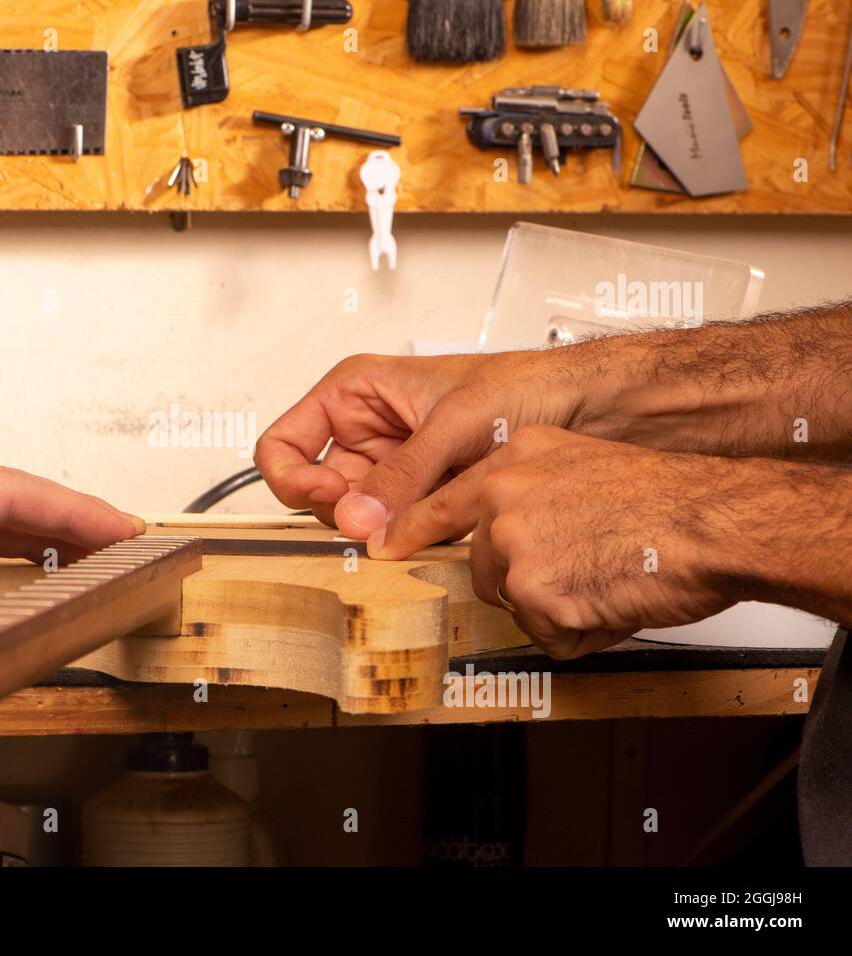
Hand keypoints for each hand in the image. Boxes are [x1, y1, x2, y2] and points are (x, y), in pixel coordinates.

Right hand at [254, 351, 621, 539]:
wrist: (591, 406)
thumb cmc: (528, 381)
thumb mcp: (456, 422)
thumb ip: (404, 474)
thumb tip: (358, 520)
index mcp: (356, 393)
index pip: (284, 443)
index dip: (293, 477)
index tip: (325, 497)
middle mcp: (369, 433)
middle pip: (318, 490)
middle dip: (342, 511)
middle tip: (375, 522)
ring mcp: (397, 471)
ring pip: (358, 518)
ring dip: (380, 530)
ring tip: (420, 522)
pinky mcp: (426, 501)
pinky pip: (397, 532)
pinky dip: (410, 541)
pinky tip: (438, 533)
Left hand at [370, 426, 736, 657]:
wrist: (712, 522)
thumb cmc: (665, 498)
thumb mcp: (582, 464)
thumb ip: (532, 489)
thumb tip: (504, 531)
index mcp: (514, 458)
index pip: (439, 501)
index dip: (409, 531)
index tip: (380, 546)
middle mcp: (505, 495)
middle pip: (483, 566)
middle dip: (528, 581)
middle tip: (583, 566)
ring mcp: (515, 543)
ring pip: (515, 602)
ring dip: (556, 606)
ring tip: (604, 577)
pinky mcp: (534, 590)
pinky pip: (547, 634)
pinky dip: (580, 631)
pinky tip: (613, 597)